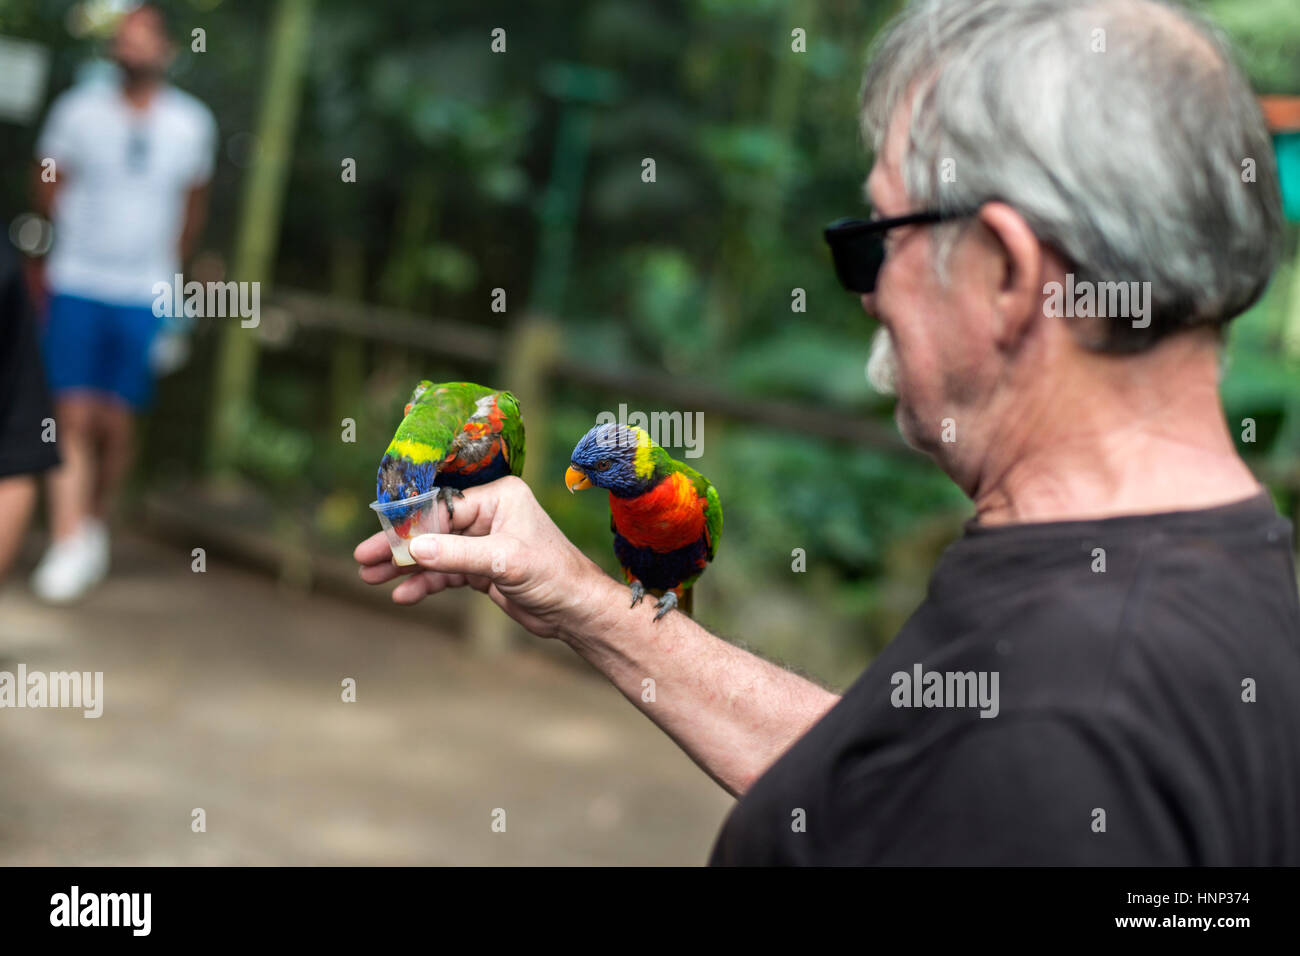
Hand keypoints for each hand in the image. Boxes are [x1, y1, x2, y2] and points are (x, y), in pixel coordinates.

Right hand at [354, 476, 613, 639]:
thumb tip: (413, 548)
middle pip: (433, 527)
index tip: (379, 538)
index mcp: (499, 497)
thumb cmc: (553, 575)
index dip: (409, 523)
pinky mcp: (483, 568)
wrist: (576, 611)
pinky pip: (446, 572)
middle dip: (399, 545)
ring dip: (407, 567)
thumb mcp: (504, 561)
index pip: (442, 506)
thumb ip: (457, 554)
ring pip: (436, 551)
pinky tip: (404, 595)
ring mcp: (485, 541)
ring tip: (372, 579)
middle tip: (364, 559)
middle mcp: (490, 514)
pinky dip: (425, 583)